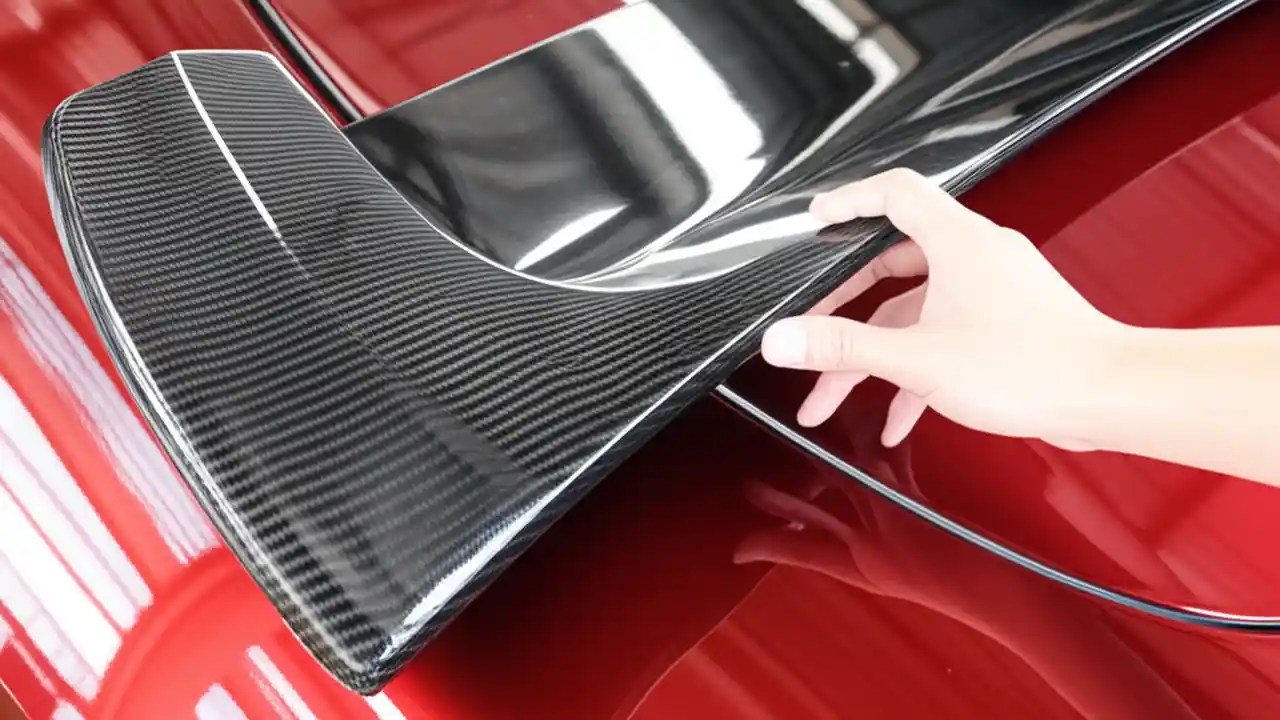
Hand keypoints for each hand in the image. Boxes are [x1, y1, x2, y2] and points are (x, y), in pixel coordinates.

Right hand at [761, 168, 1124, 447]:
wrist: (1109, 396)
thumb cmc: (1035, 366)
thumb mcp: (918, 358)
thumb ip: (844, 347)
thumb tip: (784, 339)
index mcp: (958, 241)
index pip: (894, 193)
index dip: (850, 201)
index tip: (817, 220)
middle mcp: (976, 256)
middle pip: (891, 262)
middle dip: (842, 306)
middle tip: (809, 330)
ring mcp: (991, 291)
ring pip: (912, 312)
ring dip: (872, 354)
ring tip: (833, 396)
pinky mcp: (1004, 325)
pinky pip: (942, 337)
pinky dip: (912, 371)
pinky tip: (896, 417)